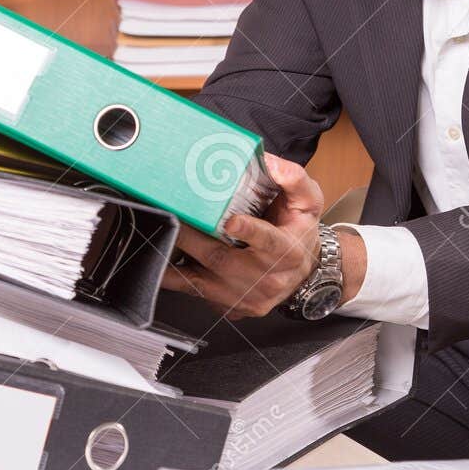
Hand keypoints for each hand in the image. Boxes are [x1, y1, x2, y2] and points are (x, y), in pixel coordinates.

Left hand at [160, 154, 323, 319]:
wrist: (304, 273)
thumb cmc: (300, 232)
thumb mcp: (308, 201)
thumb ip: (293, 178)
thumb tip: (269, 161)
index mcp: (287, 251)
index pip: (268, 242)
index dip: (249, 232)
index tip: (231, 221)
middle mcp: (267, 279)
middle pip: (223, 261)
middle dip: (193, 240)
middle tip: (172, 217)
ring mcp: (248, 298)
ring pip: (204, 282)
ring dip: (177, 262)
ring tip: (160, 238)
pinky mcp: (232, 308)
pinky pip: (198, 295)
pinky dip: (178, 279)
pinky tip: (165, 261)